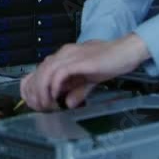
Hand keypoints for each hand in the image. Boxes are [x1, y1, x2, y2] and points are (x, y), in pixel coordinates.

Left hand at [19, 33, 150, 110]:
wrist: (126, 51)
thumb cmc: (109, 62)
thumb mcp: (89, 80)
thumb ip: (77, 91)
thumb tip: (68, 103)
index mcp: (64, 56)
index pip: (39, 69)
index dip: (32, 86)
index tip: (34, 102)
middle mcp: (64, 53)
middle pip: (39, 71)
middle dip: (35, 92)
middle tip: (39, 107)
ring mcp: (71, 55)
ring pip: (46, 72)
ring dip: (43, 91)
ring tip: (46, 105)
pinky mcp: (79, 60)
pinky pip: (60, 73)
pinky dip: (55, 86)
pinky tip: (57, 96)